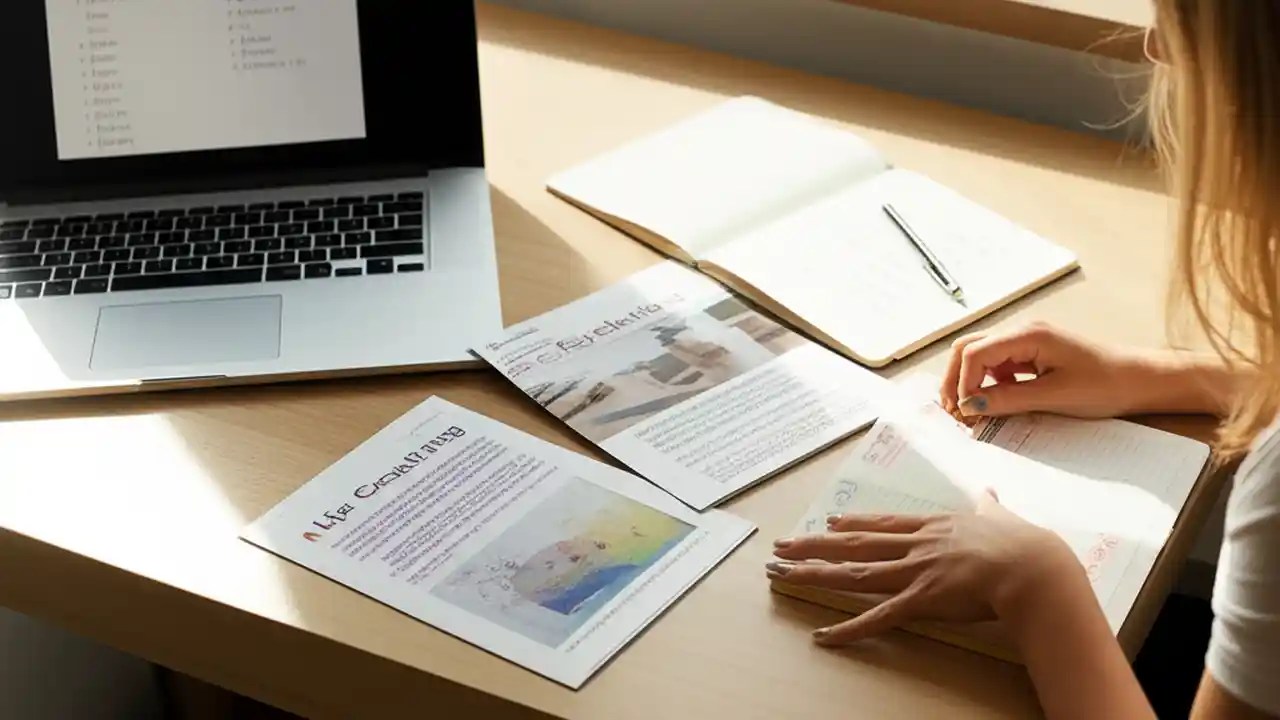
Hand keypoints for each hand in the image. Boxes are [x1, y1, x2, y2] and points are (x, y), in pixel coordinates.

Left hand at [766, 491, 1084, 645]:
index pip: (883, 524)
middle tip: (783, 545)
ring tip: (784, 573)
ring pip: (854, 573)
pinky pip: (877, 618)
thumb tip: (989, 489)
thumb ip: (990, 504)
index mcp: (934, 526)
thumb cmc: (1022, 543)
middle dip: (815, 545)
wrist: (1031, 566)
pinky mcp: (920, 600)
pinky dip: (849, 628)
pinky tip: (823, 635)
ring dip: (815, 573)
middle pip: (855, 544)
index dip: (853, 524)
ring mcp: (914, 571)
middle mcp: (916, 545)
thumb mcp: (1000, 515)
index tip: (829, 522)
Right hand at [939, 323, 1148, 419]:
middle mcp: (1022, 332)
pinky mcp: (1032, 354)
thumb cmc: (1106, 384)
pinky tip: (994, 401)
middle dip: (955, 378)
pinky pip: (998, 365)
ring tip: (968, 408)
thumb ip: (1008, 399)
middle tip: (952, 409)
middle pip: (969, 348)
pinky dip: (986, 382)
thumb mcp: (1054, 397)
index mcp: (1028, 335)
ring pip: (980, 355)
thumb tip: (971, 404)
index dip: (963, 383)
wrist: (1140, 380)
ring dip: (968, 380)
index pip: (975, 353)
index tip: (965, 411)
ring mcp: (1026, 342)